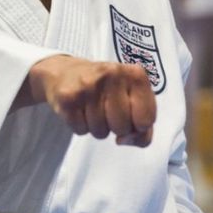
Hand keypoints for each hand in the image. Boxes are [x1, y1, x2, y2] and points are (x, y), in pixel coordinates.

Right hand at [19, 55, 155, 146]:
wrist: (65, 72)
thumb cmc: (106, 89)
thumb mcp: (132, 97)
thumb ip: (143, 124)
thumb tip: (126, 140)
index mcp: (134, 74)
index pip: (146, 119)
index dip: (138, 127)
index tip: (131, 117)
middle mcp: (112, 75)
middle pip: (122, 128)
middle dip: (116, 127)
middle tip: (107, 109)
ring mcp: (88, 85)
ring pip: (101, 132)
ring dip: (98, 127)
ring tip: (92, 108)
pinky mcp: (68, 97)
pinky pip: (81, 131)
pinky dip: (81, 126)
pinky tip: (80, 109)